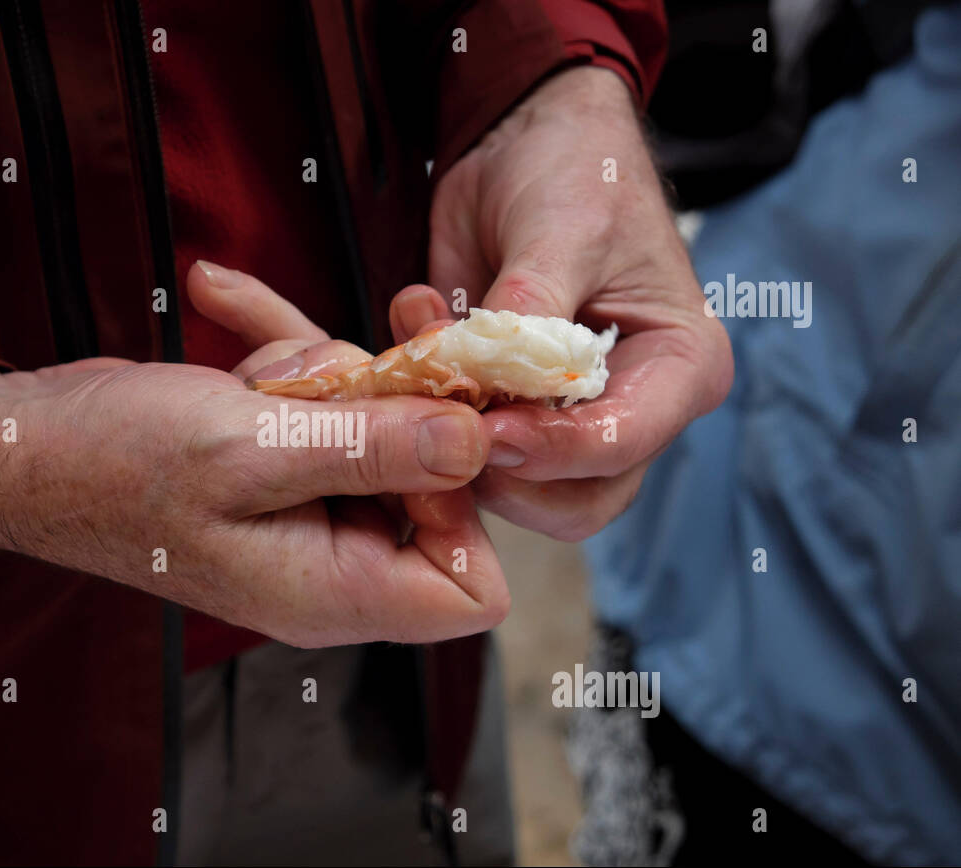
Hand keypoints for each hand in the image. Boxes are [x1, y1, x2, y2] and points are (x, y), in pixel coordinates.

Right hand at [0, 262, 509, 645]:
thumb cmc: (113, 465)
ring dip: (321, 374)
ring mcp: (305, 510)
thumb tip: (479, 443)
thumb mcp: (251, 451)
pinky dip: (282, 349)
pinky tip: (218, 295)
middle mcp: (331, 561)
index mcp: (334, 591)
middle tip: (325, 378)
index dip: (466, 509)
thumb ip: (372, 452)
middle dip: (388, 412)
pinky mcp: (280, 461)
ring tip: (248, 379)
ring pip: (378, 423)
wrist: (21, 446)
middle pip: (433, 487)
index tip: (417, 439)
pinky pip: (322, 396)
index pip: (474, 589)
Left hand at [424, 65, 733, 540]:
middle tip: (442, 417)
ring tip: (424, 355)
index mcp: (678, 368)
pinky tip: (416, 336)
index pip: (621, 443)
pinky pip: (466, 452)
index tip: (485, 429)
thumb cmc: (574, 172)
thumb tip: (500, 382)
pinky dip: (430, 412)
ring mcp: (568, 420)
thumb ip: (533, 311)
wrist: (523, 142)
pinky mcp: (509, 412)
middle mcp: (632, 409)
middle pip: (576, 499)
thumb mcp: (562, 229)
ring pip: (517, 493)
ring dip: (456, 442)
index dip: (549, 448)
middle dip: (502, 471)